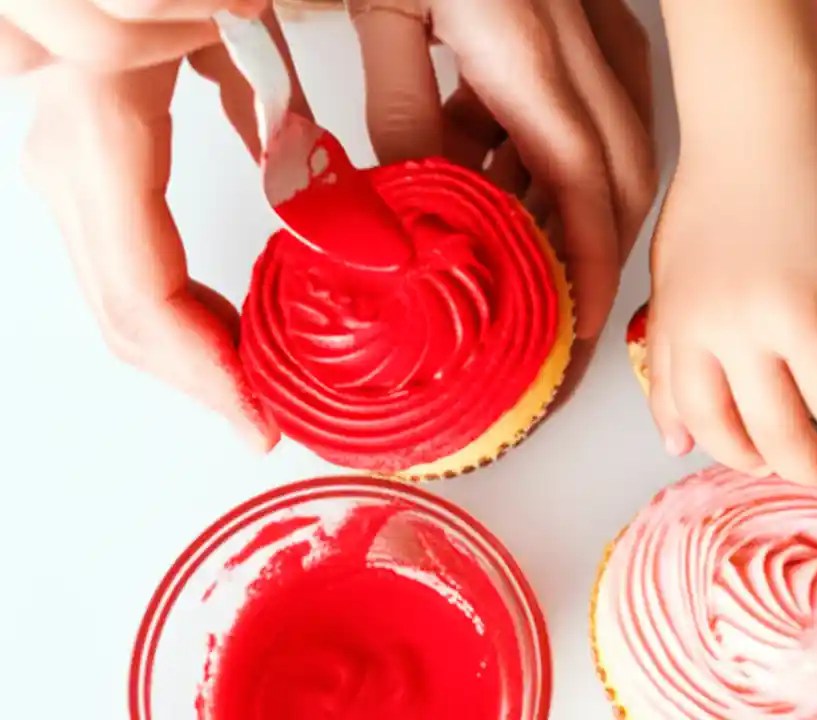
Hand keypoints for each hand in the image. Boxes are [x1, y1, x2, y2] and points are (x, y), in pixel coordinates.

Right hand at [9, 2, 292, 448]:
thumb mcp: (240, 4)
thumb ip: (281, 114)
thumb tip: (371, 246)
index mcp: (96, 101)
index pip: (138, 289)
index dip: (202, 373)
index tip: (262, 422)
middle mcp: (61, 116)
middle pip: (118, 295)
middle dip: (197, 370)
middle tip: (268, 415)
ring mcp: (67, 111)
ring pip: (118, 264)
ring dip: (194, 328)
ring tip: (262, 372)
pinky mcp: (99, 99)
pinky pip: (129, 215)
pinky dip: (184, 272)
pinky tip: (242, 304)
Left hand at [346, 0, 655, 350]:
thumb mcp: (386, 6)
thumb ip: (400, 107)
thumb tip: (407, 218)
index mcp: (529, 46)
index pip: (583, 185)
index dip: (585, 270)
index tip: (572, 335)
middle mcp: (586, 46)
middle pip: (622, 188)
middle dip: (590, 267)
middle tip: (550, 333)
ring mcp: (600, 32)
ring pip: (610, 158)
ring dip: (557, 215)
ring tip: (493, 257)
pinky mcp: (592, 22)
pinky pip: (590, 116)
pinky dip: (544, 163)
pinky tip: (482, 174)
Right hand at [646, 112, 816, 487]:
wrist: (751, 125)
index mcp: (803, 313)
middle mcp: (739, 327)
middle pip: (773, 430)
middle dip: (807, 465)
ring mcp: (691, 321)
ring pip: (707, 421)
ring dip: (741, 456)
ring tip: (765, 463)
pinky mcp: (663, 309)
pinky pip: (661, 383)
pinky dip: (673, 421)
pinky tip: (684, 445)